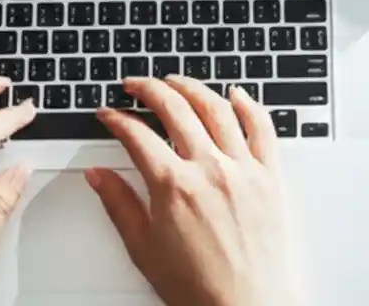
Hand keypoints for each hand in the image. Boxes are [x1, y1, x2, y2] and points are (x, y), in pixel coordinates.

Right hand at [86, 77, 299, 305]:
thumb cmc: (200, 287)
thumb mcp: (144, 248)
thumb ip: (119, 204)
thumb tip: (98, 176)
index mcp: (172, 185)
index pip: (136, 133)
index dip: (117, 118)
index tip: (110, 115)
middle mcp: (209, 169)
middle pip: (174, 107)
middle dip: (148, 89)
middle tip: (135, 86)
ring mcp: (242, 169)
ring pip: (216, 107)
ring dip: (191, 87)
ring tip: (175, 82)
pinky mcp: (270, 176)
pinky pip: (262, 127)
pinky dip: (248, 104)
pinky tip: (235, 94)